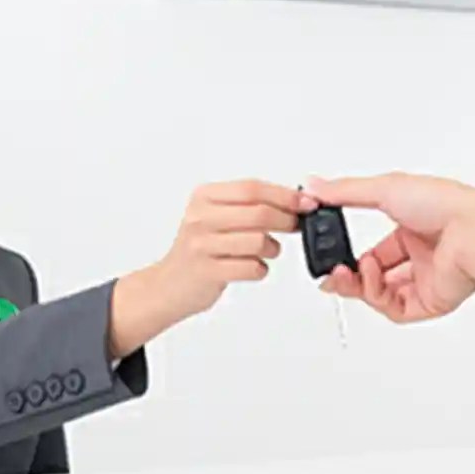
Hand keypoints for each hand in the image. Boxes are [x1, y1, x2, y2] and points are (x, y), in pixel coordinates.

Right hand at [108, 180, 317, 356]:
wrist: (169, 285)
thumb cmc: (199, 249)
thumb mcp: (215, 216)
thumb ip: (248, 205)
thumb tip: (294, 199)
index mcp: (203, 197)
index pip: (252, 188)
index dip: (284, 195)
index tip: (305, 202)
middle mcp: (200, 218)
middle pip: (259, 213)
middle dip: (286, 220)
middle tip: (295, 225)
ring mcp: (202, 245)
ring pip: (258, 241)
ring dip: (272, 248)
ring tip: (265, 251)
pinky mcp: (208, 272)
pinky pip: (252, 267)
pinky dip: (260, 268)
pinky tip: (251, 267)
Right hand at [305, 173, 474, 323]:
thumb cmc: (444, 204)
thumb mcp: (384, 188)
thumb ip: (346, 192)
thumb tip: (316, 187)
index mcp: (414, 228)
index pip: (376, 250)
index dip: (352, 255)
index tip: (331, 254)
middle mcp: (421, 255)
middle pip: (375, 276)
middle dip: (349, 276)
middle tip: (332, 273)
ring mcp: (426, 279)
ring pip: (382, 295)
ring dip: (359, 285)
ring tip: (348, 273)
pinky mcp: (431, 302)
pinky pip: (396, 309)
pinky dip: (377, 296)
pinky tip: (371, 278)